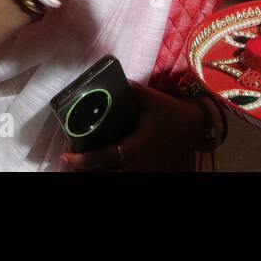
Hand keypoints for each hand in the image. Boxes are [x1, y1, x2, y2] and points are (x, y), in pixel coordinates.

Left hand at [60, 82, 205, 171]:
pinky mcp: (148, 171)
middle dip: (84, 169)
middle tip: (68, 159)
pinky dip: (109, 170)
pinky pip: (124, 174)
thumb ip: (127, 90)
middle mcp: (139, 164)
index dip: (83, 160)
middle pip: (105, 174)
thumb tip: (103, 84)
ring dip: (96, 171)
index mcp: (137, 147)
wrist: (195, 126)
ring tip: (80, 163)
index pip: (104, 158)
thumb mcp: (149, 97)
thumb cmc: (171, 111)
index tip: (65, 155)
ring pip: (114, 177)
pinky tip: (101, 164)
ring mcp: (144, 170)